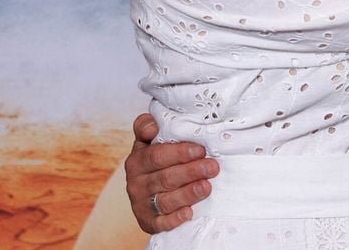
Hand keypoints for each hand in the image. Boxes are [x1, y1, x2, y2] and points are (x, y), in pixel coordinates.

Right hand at [125, 113, 217, 233]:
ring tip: (207, 187)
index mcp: (137, 161)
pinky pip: (161, 223)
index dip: (179, 153)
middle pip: (165, 178)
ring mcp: (141, 204)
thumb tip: (152, 126)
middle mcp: (136, 183)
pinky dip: (175, 219)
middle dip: (191, 172)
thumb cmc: (156, 159)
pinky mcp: (148, 222)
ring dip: (187, 194)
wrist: (147, 191)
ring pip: (165, 200)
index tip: (200, 149)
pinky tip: (189, 213)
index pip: (157, 156)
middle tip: (212, 167)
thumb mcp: (149, 141)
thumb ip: (147, 127)